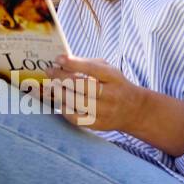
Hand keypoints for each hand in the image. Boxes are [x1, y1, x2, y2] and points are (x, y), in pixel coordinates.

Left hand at [29, 54, 147, 132]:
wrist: (134, 110)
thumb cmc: (115, 85)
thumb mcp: (109, 71)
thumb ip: (89, 65)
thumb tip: (63, 62)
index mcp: (113, 78)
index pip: (93, 69)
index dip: (74, 63)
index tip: (58, 58)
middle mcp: (110, 95)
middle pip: (81, 86)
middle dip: (61, 77)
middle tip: (49, 71)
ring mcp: (105, 112)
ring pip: (76, 103)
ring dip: (60, 93)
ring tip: (51, 86)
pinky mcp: (98, 125)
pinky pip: (76, 118)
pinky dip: (65, 109)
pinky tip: (60, 102)